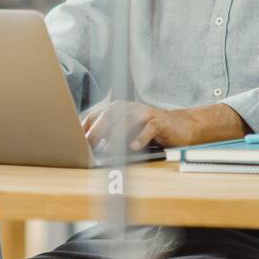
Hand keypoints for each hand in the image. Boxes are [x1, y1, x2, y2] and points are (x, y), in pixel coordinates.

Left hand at [81, 101, 247, 151]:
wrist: (181, 126)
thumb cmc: (150, 131)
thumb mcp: (129, 132)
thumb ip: (112, 136)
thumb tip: (94, 147)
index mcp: (120, 109)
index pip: (97, 115)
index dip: (86, 127)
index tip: (78, 141)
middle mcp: (130, 108)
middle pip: (109, 116)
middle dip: (97, 130)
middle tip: (89, 145)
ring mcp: (145, 113)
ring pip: (127, 121)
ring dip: (116, 136)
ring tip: (108, 149)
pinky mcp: (160, 121)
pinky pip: (149, 128)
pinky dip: (141, 137)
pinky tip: (134, 147)